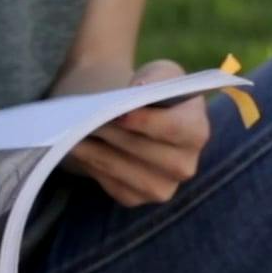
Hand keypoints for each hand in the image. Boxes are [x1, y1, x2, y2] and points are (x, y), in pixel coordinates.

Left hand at [63, 59, 210, 206]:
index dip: (146, 122)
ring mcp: (162, 187)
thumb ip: (154, 79)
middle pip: (144, 151)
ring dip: (96, 152)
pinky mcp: (136, 197)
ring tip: (74, 133)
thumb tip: (137, 90)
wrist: (137, 118)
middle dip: (114, 135)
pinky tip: (78, 148)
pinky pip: (111, 184)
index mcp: (196, 131)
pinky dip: (93, 165)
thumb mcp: (159, 74)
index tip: (120, 113)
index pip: (174, 129)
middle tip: (87, 120)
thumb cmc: (151, 92)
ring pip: (124, 171)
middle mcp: (184, 165)